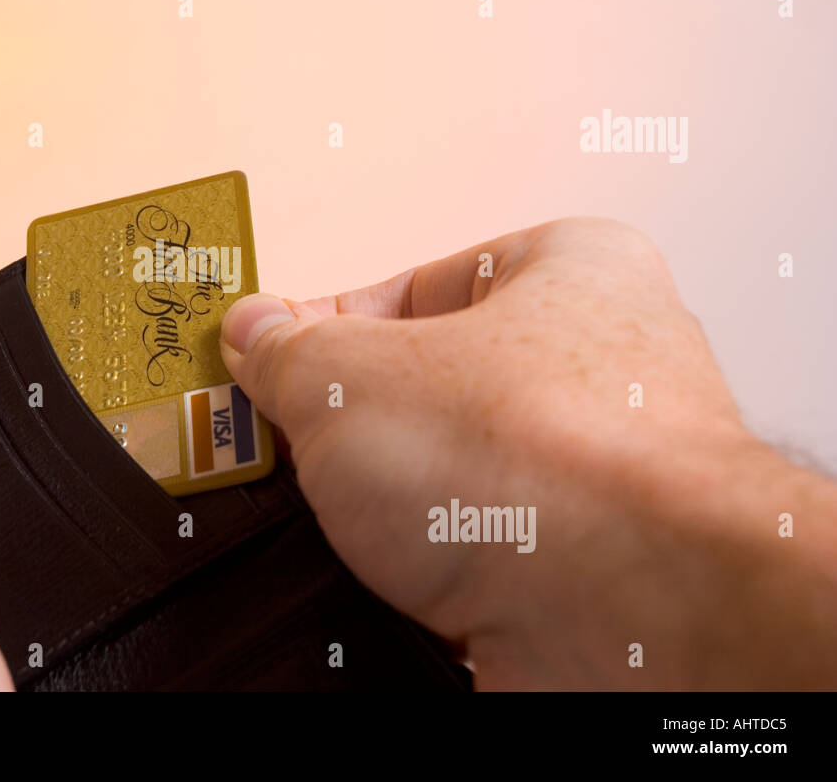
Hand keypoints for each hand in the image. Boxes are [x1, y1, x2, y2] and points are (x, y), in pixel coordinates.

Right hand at [220, 217, 836, 688]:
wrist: (629, 615)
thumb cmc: (546, 466)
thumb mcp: (349, 375)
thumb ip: (288, 350)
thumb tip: (256, 337)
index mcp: (572, 270)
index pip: (412, 284)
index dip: (324, 325)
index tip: (268, 358)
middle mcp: (605, 366)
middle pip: (432, 382)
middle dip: (349, 422)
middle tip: (289, 441)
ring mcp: (602, 475)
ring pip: (455, 475)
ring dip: (386, 501)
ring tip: (339, 513)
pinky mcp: (591, 565)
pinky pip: (481, 546)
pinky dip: (428, 562)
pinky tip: (392, 570)